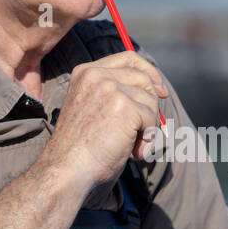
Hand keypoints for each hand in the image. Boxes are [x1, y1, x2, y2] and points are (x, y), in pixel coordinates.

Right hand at [43, 51, 168, 188]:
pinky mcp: (125, 106)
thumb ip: (114, 94)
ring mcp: (111, 89)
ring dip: (147, 127)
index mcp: (85, 72)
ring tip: (131, 146)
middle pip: (144, 78)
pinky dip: (147, 139)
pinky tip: (133, 152)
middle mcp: (97, 75)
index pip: (128, 58)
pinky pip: (152, 119)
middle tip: (144, 131)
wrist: (67, 170)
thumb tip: (155, 91)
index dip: (149, 72)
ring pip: (150, 101)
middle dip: (151, 104)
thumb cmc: (80, 150)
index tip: (160, 90)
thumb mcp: (93, 109)